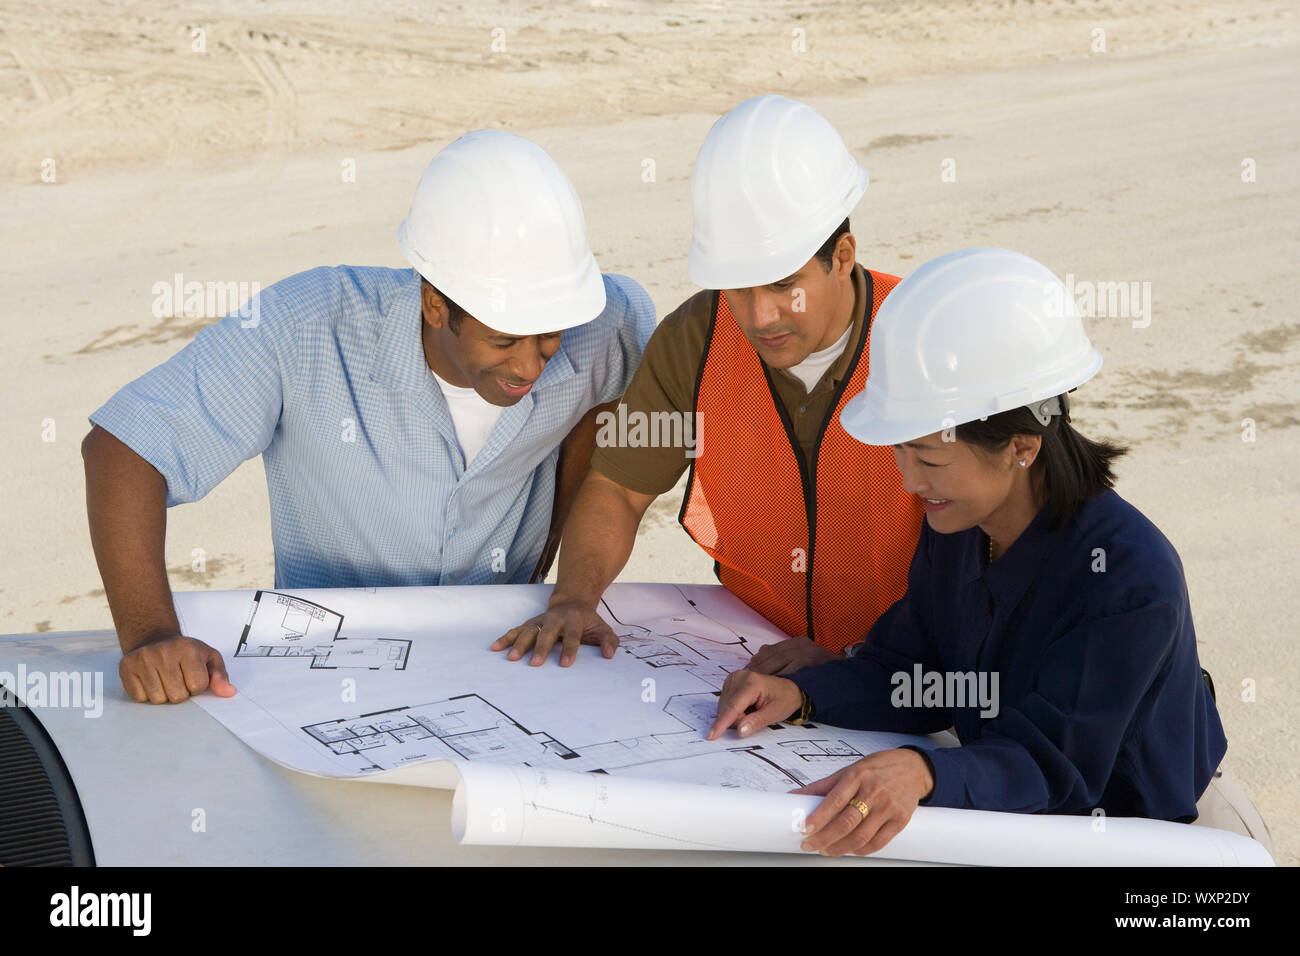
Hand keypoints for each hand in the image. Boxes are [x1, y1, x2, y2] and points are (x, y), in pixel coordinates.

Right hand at [119, 633, 235, 703]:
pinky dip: (146, 694)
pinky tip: (150, 680)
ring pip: (158, 700)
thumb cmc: (186, 653)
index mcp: (187, 649)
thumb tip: (229, 692)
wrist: (156, 639)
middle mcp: (163, 652)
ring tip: (164, 679)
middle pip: (177, 696)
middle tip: (177, 678)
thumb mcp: (209, 658)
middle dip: (180, 692)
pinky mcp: (126, 667)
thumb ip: (220, 676)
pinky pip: (139, 698)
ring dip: (164, 695)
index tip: (192, 675)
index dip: (197, 686)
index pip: (197, 686)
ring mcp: (142, 659)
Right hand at [489, 599, 618, 666]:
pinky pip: (516, 630)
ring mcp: (541, 621)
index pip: (573, 636)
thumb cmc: (588, 622)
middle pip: (547, 633)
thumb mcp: (602, 629)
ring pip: (529, 631)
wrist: (573, 603)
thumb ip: (608, 641)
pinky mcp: (531, 624)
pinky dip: (506, 638)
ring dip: (519, 644)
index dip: (569, 649)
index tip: (565, 664)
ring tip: (512, 658)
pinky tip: (495, 647)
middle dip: (540, 648)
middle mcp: (555, 619)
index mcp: (574, 620)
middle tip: (535, 664)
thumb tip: (610, 654)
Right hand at [706, 669, 801, 739]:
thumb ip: (756, 722)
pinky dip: (734, 710)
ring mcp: (733, 678)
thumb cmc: (783, 699)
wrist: (787, 688)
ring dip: (735, 716)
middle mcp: (739, 677)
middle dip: (737, 720)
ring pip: (724, 707)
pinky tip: (746, 707)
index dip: (722, 723)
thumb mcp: (775, 713)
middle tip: (755, 716)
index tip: (712, 735)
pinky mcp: (730, 682)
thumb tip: (740, 731)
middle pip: (727, 708)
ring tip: (753, 710)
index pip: (733, 707)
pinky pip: (725, 704)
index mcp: (752, 683)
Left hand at [746, 637, 840, 674]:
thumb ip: (783, 655)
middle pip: (772, 655)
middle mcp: (801, 644)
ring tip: (754, 683)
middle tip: (744, 680)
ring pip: (780, 660)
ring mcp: (808, 651)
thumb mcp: (803, 656)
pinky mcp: (813, 661)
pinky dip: (782, 675)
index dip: (756, 662)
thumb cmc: (822, 669)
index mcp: (797, 642)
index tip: (744, 672)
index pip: (770, 650)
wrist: (849, 673)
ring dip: (765, 672)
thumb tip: (761, 653)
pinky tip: (772, 684)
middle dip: (757, 668)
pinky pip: (793, 668)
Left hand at [792, 749, 933, 856]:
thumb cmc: (878, 768)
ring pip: (861, 836)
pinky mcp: (901, 820)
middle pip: (847, 822)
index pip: (835, 800)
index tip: (805, 828)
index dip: (819, 817)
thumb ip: (823, 786)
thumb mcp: (849, 770)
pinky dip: (861, 850)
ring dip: (840, 848)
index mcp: (858, 776)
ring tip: (827, 850)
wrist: (913, 769)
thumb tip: (796, 796)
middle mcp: (874, 791)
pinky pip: (879, 842)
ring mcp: (889, 807)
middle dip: (825, 838)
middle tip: (811, 844)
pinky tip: (850, 850)